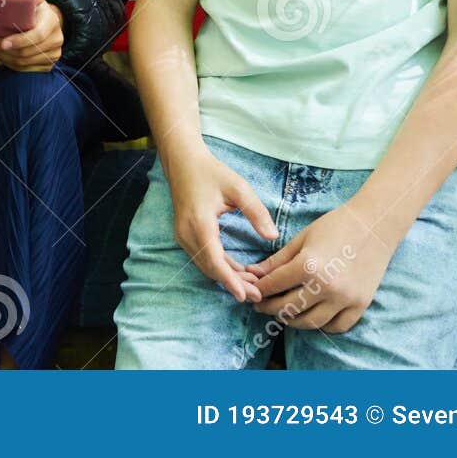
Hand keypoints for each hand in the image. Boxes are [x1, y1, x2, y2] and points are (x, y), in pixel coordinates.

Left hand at [0, 0, 62, 70]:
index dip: (20, 41)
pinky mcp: (48, 65)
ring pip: (24, 62)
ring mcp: (53, 54)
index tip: (3, 43)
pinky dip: (10, 64)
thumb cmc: (35, 9)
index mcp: (52, 22)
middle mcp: (56, 40)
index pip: (37, 35)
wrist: (47, 22)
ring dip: (4, 57)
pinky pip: (25, 69)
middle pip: (26, 52)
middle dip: (3, 50)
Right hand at [166, 146, 278, 303]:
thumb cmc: (211, 173)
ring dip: (227, 276)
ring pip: (206, 265)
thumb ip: (256, 212)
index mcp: (200, 222)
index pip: (214, 259)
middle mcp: (187, 233)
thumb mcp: (238, 188)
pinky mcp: (185, 235)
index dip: (229, 279)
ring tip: (252, 286)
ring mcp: (183, 236)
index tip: (244, 295)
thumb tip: (272, 236)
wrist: (183, 162)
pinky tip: (238, 272)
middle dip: (233, 283)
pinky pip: (203, 257)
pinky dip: (220, 266)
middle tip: (258, 295)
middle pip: (210, 267)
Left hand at [246, 203, 394, 332]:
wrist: (374, 225)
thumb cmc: (334, 226)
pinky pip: (337, 326)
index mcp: (308, 266)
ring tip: (283, 313)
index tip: (251, 291)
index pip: (274, 285)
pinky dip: (322, 325)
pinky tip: (311, 316)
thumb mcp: (301, 239)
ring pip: (311, 323)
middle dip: (270, 308)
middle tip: (261, 306)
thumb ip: (277, 260)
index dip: (259, 290)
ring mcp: (345, 299)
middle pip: (289, 308)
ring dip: (292, 320)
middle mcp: (326, 286)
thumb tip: (253, 273)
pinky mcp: (360, 305)